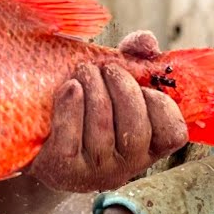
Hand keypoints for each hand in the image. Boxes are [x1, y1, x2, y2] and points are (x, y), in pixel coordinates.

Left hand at [26, 31, 187, 192]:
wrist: (40, 140)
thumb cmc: (85, 106)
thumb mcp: (113, 83)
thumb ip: (135, 58)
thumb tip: (147, 42)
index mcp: (148, 147)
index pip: (174, 134)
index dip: (162, 106)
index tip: (144, 85)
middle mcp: (126, 165)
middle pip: (135, 128)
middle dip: (122, 89)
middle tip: (106, 68)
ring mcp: (96, 171)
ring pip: (102, 130)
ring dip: (94, 91)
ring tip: (83, 70)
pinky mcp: (65, 170)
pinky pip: (70, 137)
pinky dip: (70, 107)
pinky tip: (70, 87)